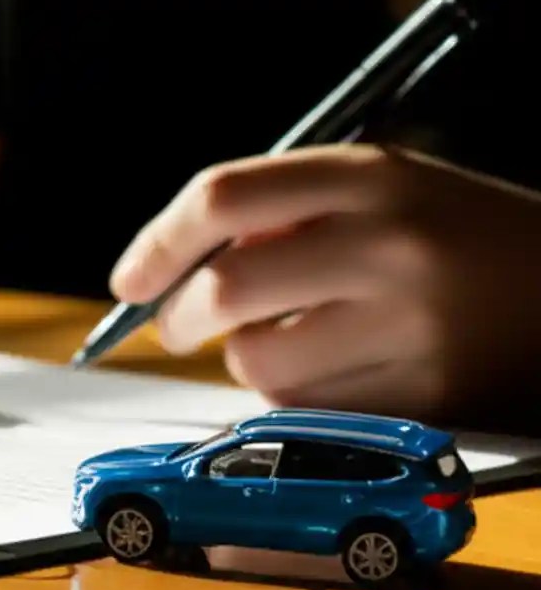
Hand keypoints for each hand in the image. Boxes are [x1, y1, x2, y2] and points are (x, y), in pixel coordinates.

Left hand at [110, 144, 540, 425]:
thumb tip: (178, 267)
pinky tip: (346, 372)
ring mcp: (409, 325)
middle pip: (225, 289)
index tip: (128, 280)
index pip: (223, 196)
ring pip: (258, 363)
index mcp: (371, 177)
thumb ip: (287, 214)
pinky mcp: (423, 397)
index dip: (158, 242)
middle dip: (180, 318)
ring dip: (250, 361)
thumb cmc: (460, 240)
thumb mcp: (387, 189)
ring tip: (299, 341)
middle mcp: (387, 244)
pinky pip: (307, 412)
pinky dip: (299, 401)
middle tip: (179, 326)